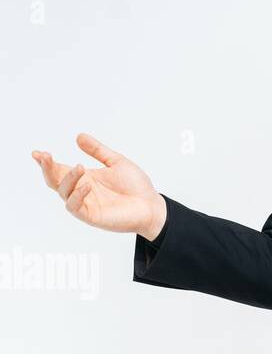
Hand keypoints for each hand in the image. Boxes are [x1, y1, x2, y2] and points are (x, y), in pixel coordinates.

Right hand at [31, 133, 166, 239]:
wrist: (152, 206)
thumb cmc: (136, 187)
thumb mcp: (116, 162)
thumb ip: (98, 151)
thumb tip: (79, 136)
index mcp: (85, 178)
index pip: (60, 169)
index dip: (47, 162)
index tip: (37, 153)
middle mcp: (82, 190)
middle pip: (55, 181)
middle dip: (47, 168)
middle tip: (44, 156)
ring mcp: (86, 204)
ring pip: (63, 192)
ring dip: (67, 178)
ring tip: (79, 167)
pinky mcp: (92, 216)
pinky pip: (75, 207)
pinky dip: (77, 195)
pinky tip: (86, 185)